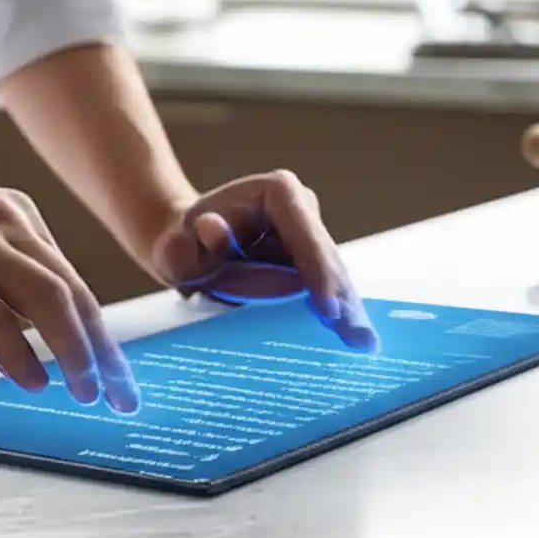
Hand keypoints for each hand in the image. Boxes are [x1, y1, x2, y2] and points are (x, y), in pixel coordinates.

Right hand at [0, 162, 139, 412]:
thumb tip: (30, 329)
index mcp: (10, 213)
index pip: (71, 279)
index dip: (98, 331)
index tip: (116, 371)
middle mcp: (1, 221)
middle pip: (74, 292)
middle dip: (105, 350)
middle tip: (123, 393)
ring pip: (49, 302)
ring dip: (76, 353)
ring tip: (87, 392)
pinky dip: (20, 353)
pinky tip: (32, 379)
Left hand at [148, 170, 378, 351]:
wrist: (185, 245)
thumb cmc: (180, 247)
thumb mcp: (174, 249)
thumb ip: (188, 245)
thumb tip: (214, 230)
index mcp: (275, 193)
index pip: (305, 235)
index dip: (318, 273)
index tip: (328, 309)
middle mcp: (301, 207)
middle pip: (327, 257)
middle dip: (341, 298)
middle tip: (360, 340)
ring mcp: (309, 233)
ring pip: (334, 275)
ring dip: (347, 310)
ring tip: (364, 345)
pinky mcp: (310, 258)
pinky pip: (327, 287)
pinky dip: (338, 313)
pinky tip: (353, 341)